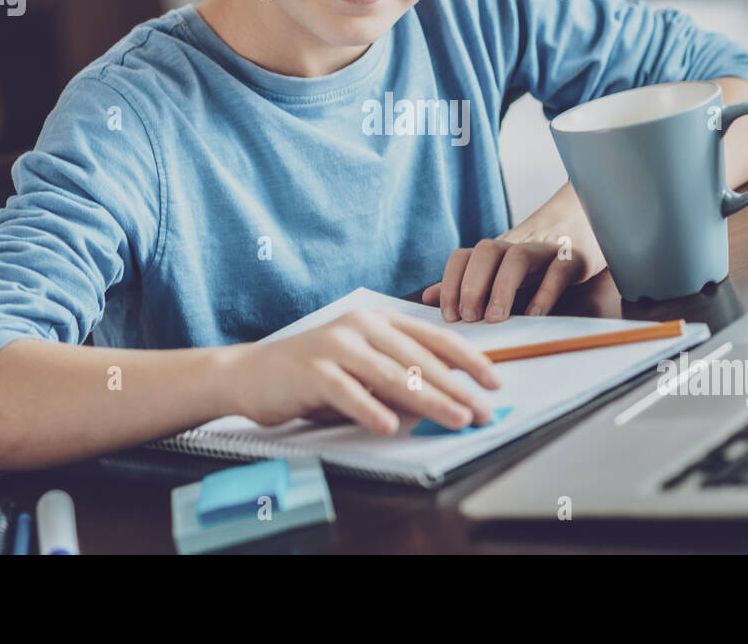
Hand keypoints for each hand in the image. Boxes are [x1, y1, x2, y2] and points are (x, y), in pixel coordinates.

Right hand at [226, 309, 501, 434]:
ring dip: (428, 400)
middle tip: (482, 411)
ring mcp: (336, 346)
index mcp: (378, 321)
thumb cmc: (314, 373)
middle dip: (456, 388)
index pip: (434, 337)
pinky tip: (390, 425)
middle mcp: (361, 326)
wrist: (252, 373)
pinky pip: (347, 392)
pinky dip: (370, 409)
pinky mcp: (312, 370)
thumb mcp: (363, 370)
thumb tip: (446, 400)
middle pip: (418, 358)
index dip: (468, 359)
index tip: (494, 381)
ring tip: (454, 419)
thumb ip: (400, 379)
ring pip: (391, 374)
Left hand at [421, 226, 603, 323]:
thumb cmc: (536, 262)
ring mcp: (545, 251)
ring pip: (518, 257)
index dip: (451, 283)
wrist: (585, 226)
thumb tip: (429, 295)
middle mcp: (516, 247)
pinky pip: (558, 270)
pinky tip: (533, 314)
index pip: (462, 257)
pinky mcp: (574, 259)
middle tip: (469, 317)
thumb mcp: (500, 272)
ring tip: (496, 318)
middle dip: (472, 285)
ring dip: (502, 287)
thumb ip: (466, 284)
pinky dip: (544, 292)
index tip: (449, 316)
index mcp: (495, 252)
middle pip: (486, 252)